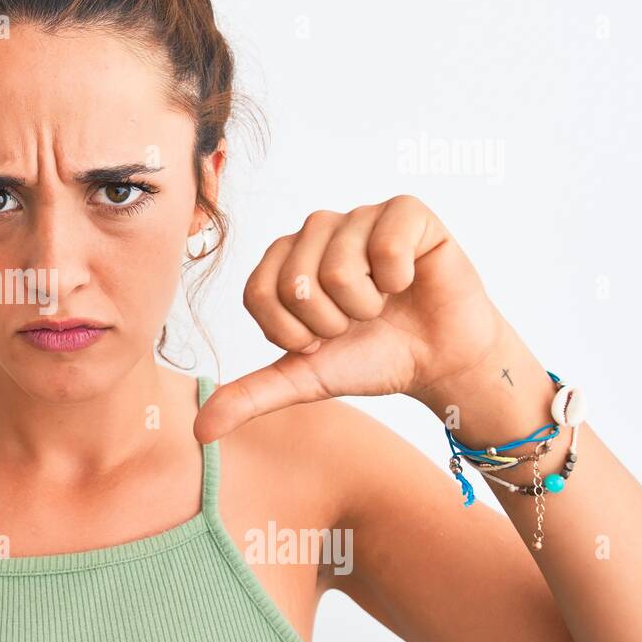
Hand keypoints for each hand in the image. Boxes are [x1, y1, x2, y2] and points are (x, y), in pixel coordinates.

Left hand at [195, 194, 505, 441]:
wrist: (440, 361)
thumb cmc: (371, 359)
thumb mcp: (304, 379)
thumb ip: (250, 396)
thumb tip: (200, 430)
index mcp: (282, 261)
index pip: (258, 294)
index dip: (292, 333)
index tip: (321, 340)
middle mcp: (315, 231)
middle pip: (295, 283)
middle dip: (330, 324)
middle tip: (356, 323)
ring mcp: (359, 216)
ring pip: (338, 268)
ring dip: (365, 307)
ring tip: (383, 304)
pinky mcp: (406, 211)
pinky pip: (385, 243)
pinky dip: (399, 278)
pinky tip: (409, 281)